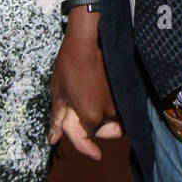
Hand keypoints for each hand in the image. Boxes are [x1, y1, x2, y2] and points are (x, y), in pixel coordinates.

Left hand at [48, 10, 121, 160]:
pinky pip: (123, 107)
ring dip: (107, 120)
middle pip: (106, 132)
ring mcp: (121, 100)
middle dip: (97, 131)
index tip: (83, 143)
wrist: (89, 38)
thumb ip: (58, 119)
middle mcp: (110, 112)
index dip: (79, 138)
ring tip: (92, 102)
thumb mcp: (59, 93)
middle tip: (83, 116)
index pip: (87, 137)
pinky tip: (102, 96)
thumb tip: (53, 139)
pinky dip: (114, 107)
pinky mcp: (128, 89)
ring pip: (117, 121)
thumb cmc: (71, 64)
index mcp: (91, 116)